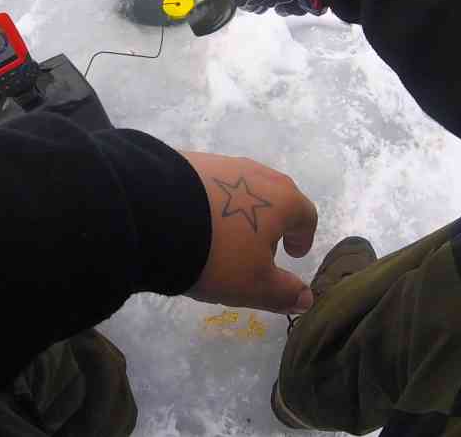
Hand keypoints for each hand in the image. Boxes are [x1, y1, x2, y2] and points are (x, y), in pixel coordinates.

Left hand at [179, 152, 318, 313]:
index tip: (293, 253)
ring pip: (243, 187)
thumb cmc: (218, 254)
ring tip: (225, 235)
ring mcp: (222, 164)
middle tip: (262, 246)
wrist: (154, 216)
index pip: (305, 214)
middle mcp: (257, 174)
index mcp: (283, 200)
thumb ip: (283, 292)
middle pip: (277, 196)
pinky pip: (211, 184)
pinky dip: (213, 201)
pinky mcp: (189, 162)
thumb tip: (306, 299)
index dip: (303, 236)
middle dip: (275, 221)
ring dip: (243, 209)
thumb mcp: (253, 284)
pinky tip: (197, 220)